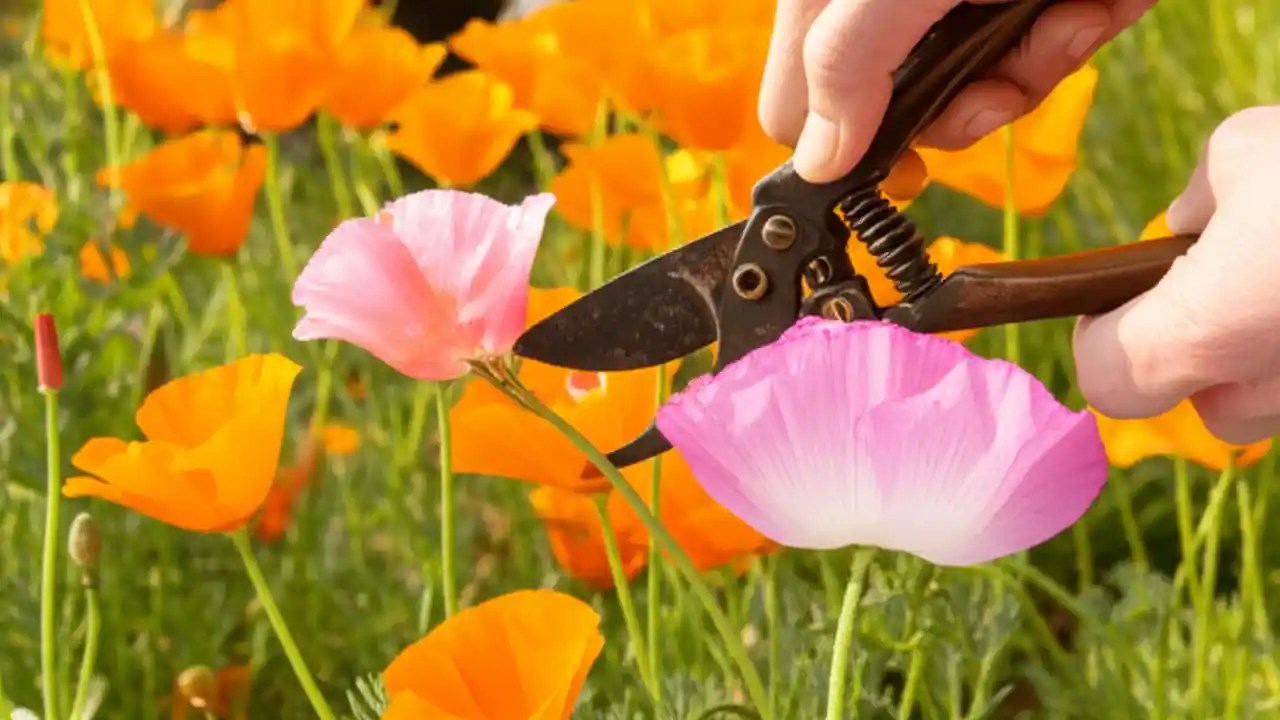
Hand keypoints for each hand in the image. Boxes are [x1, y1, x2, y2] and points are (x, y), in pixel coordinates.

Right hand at [758, 0, 1156, 182]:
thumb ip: (843, 65)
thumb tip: (818, 166)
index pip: (795, 108)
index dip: (846, 145)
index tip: (904, 159)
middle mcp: (885, 4)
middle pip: (901, 110)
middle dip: (965, 104)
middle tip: (1005, 85)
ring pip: (982, 85)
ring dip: (1038, 65)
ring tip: (1074, 16)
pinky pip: (1045, 42)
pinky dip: (1082, 26)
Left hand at [1073, 106, 1279, 443]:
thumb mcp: (1246, 152)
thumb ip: (1196, 197)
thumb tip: (1184, 220)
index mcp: (1206, 330)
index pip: (1108, 383)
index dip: (1101, 343)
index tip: (1112, 300)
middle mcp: (1266, 385)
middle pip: (1204, 411)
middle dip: (1198, 364)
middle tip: (1216, 294)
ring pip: (1269, 407)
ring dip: (1257, 364)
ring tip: (1270, 287)